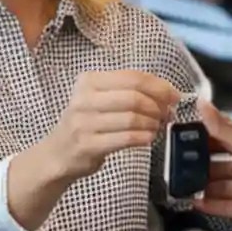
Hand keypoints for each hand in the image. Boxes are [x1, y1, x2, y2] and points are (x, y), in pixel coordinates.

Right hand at [43, 70, 181, 180]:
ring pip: (132, 118)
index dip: (159, 86)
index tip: (174, 96)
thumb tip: (167, 93)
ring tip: (156, 127)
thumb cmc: (86, 124)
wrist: (58, 153)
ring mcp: (84, 122)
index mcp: (89, 81)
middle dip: (157, 106)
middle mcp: (83, 99)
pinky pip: (126, 138)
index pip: (132, 77)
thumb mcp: (99, 99)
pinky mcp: (88, 145)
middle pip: (133, 97)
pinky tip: (148, 138)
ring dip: (152, 123)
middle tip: (166, 114)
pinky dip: (144, 137)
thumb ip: (128, 92)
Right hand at [192, 101, 231, 230]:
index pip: (223, 131)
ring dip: (200, 183)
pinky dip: (208, 203)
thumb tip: (202, 103)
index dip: (203, 130)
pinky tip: (192, 201)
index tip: (181, 131)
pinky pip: (222, 203)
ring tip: (180, 183)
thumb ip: (222, 128)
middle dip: (198, 160)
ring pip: (217, 182)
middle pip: (217, 158)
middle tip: (175, 160)